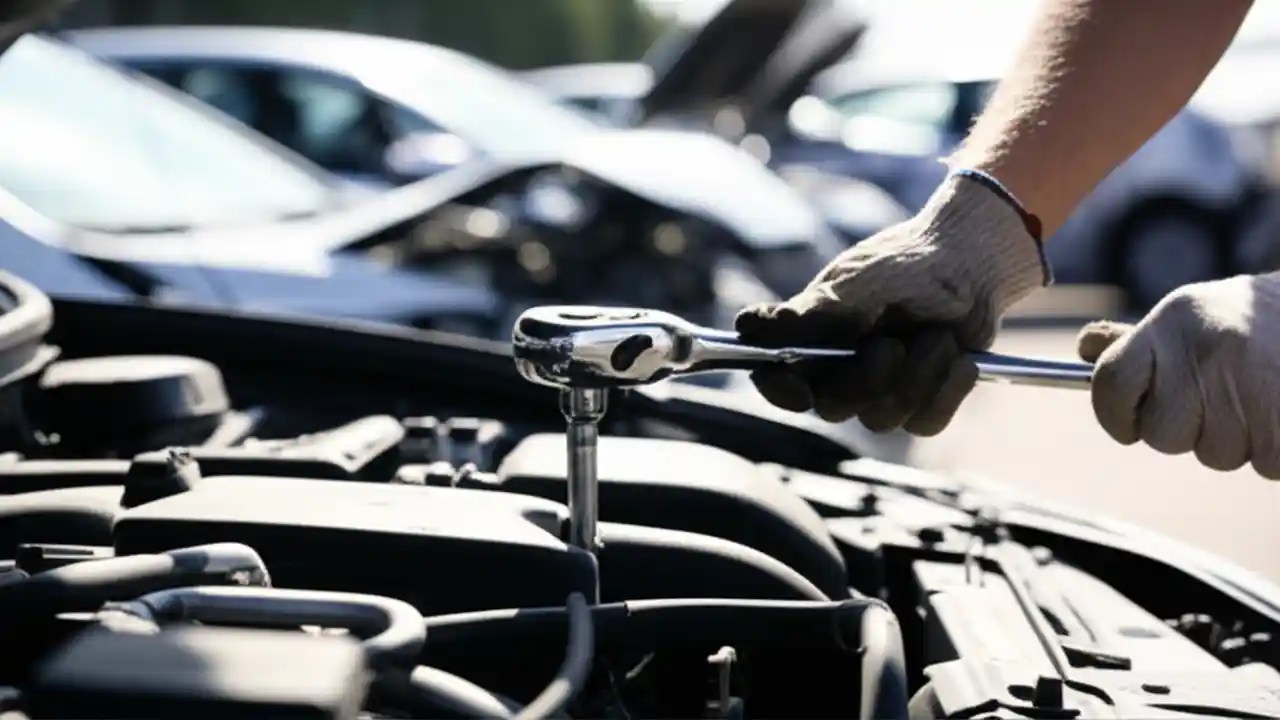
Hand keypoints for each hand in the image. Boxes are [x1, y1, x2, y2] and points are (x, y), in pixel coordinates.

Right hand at [735, 173, 1047, 434]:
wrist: (972, 264)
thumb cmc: (905, 264)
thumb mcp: (856, 284)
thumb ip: (809, 313)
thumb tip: (750, 326)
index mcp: (810, 340)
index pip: (775, 378)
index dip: (780, 390)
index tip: (799, 388)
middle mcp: (839, 371)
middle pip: (832, 408)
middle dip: (866, 379)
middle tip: (891, 344)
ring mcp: (880, 392)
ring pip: (882, 418)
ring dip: (916, 375)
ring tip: (939, 336)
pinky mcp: (921, 404)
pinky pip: (925, 422)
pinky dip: (946, 390)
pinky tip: (961, 360)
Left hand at [1077, 273, 1279, 478]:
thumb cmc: (1255, 323)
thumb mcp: (1194, 317)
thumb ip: (1139, 342)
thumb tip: (1086, 350)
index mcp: (1173, 322)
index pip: (1109, 384)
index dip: (1114, 413)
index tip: (1129, 419)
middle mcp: (1205, 351)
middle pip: (1161, 435)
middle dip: (1187, 431)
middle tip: (1220, 399)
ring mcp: (1250, 386)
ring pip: (1215, 455)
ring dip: (1238, 439)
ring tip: (1262, 395)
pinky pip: (1264, 464)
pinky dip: (1274, 451)